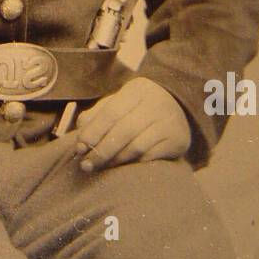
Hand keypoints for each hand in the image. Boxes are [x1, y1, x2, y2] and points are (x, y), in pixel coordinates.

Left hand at [75, 76, 190, 171]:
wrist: (179, 106)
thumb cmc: (138, 106)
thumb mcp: (119, 102)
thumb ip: (97, 115)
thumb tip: (81, 137)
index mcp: (137, 91)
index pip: (111, 113)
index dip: (93, 132)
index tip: (79, 148)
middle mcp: (156, 105)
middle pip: (123, 131)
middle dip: (101, 151)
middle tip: (87, 165)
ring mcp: (169, 123)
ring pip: (136, 147)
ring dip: (115, 160)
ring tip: (101, 167)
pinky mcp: (178, 141)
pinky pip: (151, 157)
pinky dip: (133, 164)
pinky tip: (122, 168)